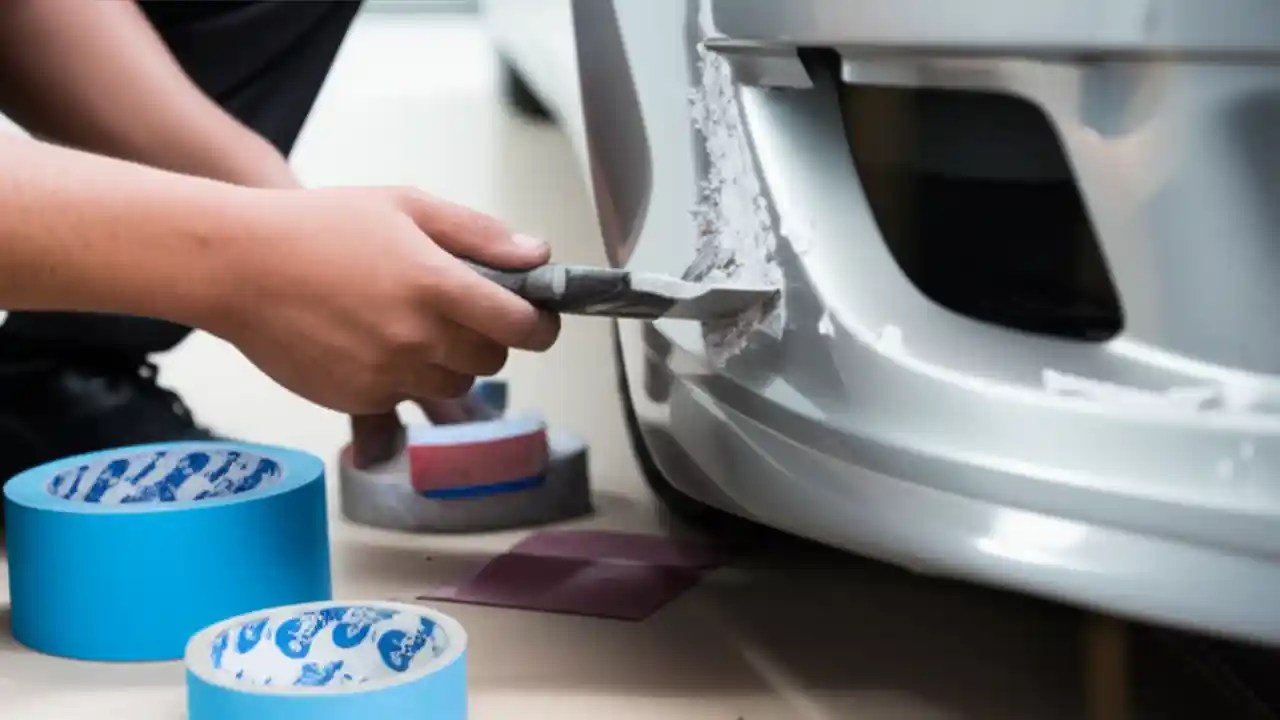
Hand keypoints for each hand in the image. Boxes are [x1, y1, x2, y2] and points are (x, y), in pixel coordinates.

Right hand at [207, 185, 559, 418]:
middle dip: (488, 338)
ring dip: (448, 361)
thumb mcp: (406, 206)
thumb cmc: (320, 226)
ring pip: (453, 384)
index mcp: (439, 286)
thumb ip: (479, 234)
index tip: (536, 319)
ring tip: (408, 322)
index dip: (539, 325)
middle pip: (492, 360)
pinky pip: (406, 399)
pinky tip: (372, 340)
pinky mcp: (359, 399)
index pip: (522, 327)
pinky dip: (404, 377)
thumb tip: (537, 255)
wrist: (237, 265)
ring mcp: (388, 374)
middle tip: (459, 310)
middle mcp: (419, 338)